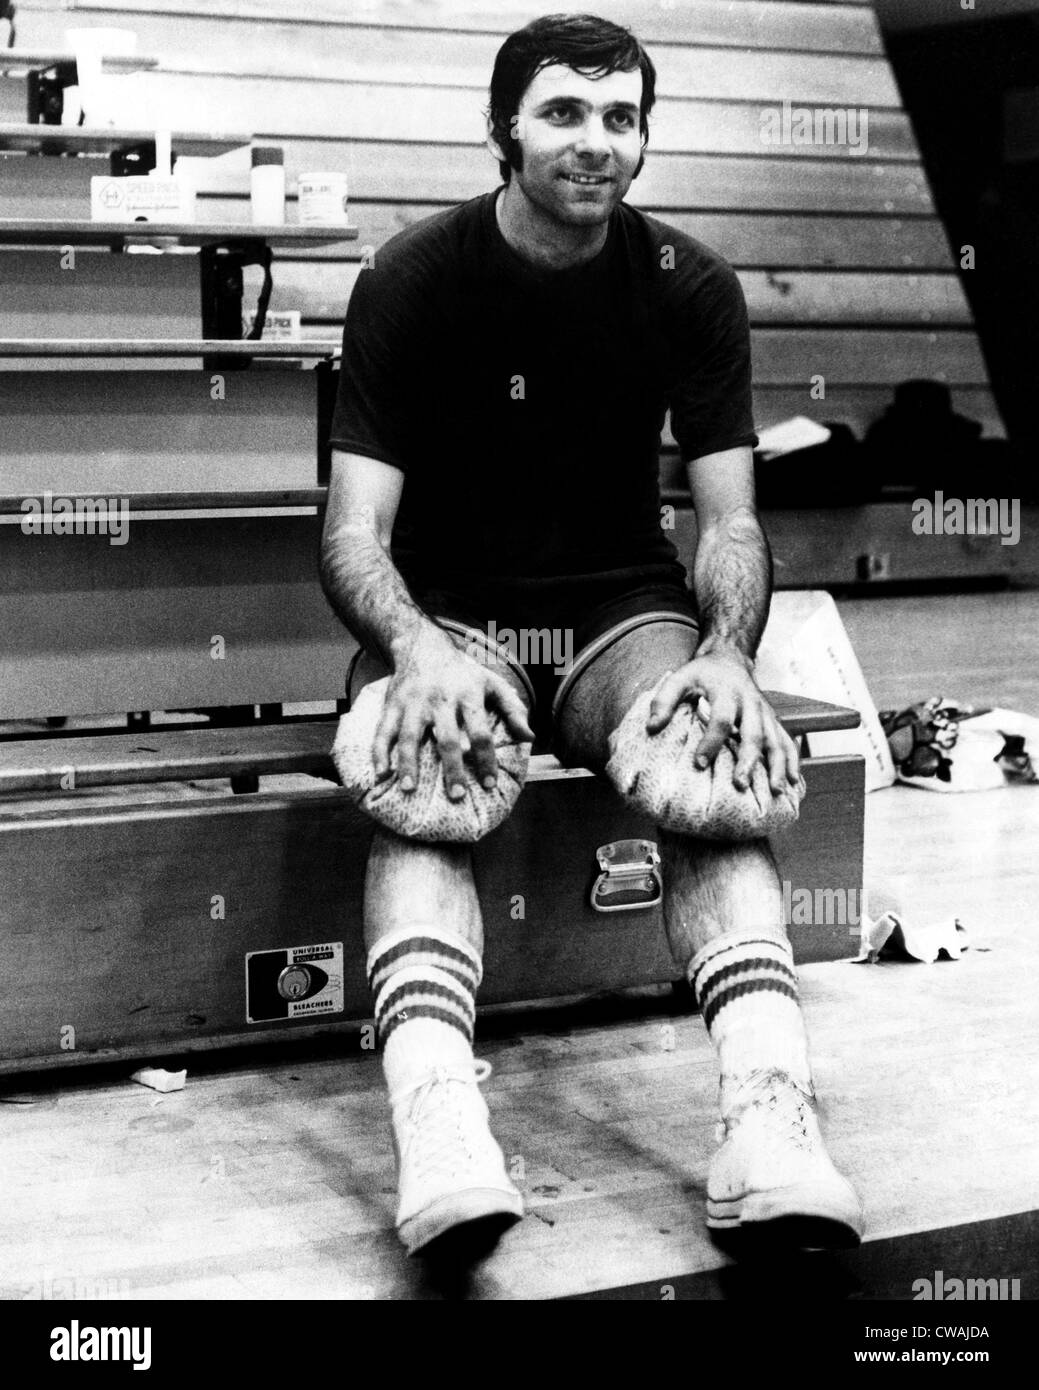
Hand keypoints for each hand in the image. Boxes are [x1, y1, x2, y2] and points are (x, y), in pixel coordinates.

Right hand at [373, 628, 534, 800]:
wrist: (422, 646)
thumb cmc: (463, 671)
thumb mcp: (492, 683)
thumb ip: (513, 709)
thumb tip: (530, 737)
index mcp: (468, 695)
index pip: (480, 732)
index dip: (486, 759)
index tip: (489, 784)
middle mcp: (440, 700)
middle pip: (446, 738)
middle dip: (452, 768)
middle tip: (457, 795)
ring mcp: (413, 703)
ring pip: (409, 736)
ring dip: (408, 764)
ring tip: (409, 789)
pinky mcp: (392, 705)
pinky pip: (383, 731)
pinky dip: (379, 753)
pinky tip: (381, 774)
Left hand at [645, 644, 800, 793]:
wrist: (730, 658)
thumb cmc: (701, 674)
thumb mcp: (679, 678)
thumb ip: (663, 700)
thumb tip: (651, 727)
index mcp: (727, 692)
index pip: (721, 719)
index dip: (711, 741)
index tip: (700, 763)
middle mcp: (751, 703)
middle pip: (753, 733)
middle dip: (748, 760)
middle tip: (740, 784)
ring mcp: (765, 713)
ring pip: (776, 739)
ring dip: (777, 765)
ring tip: (774, 790)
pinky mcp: (773, 720)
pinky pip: (787, 740)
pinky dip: (793, 760)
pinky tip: (794, 782)